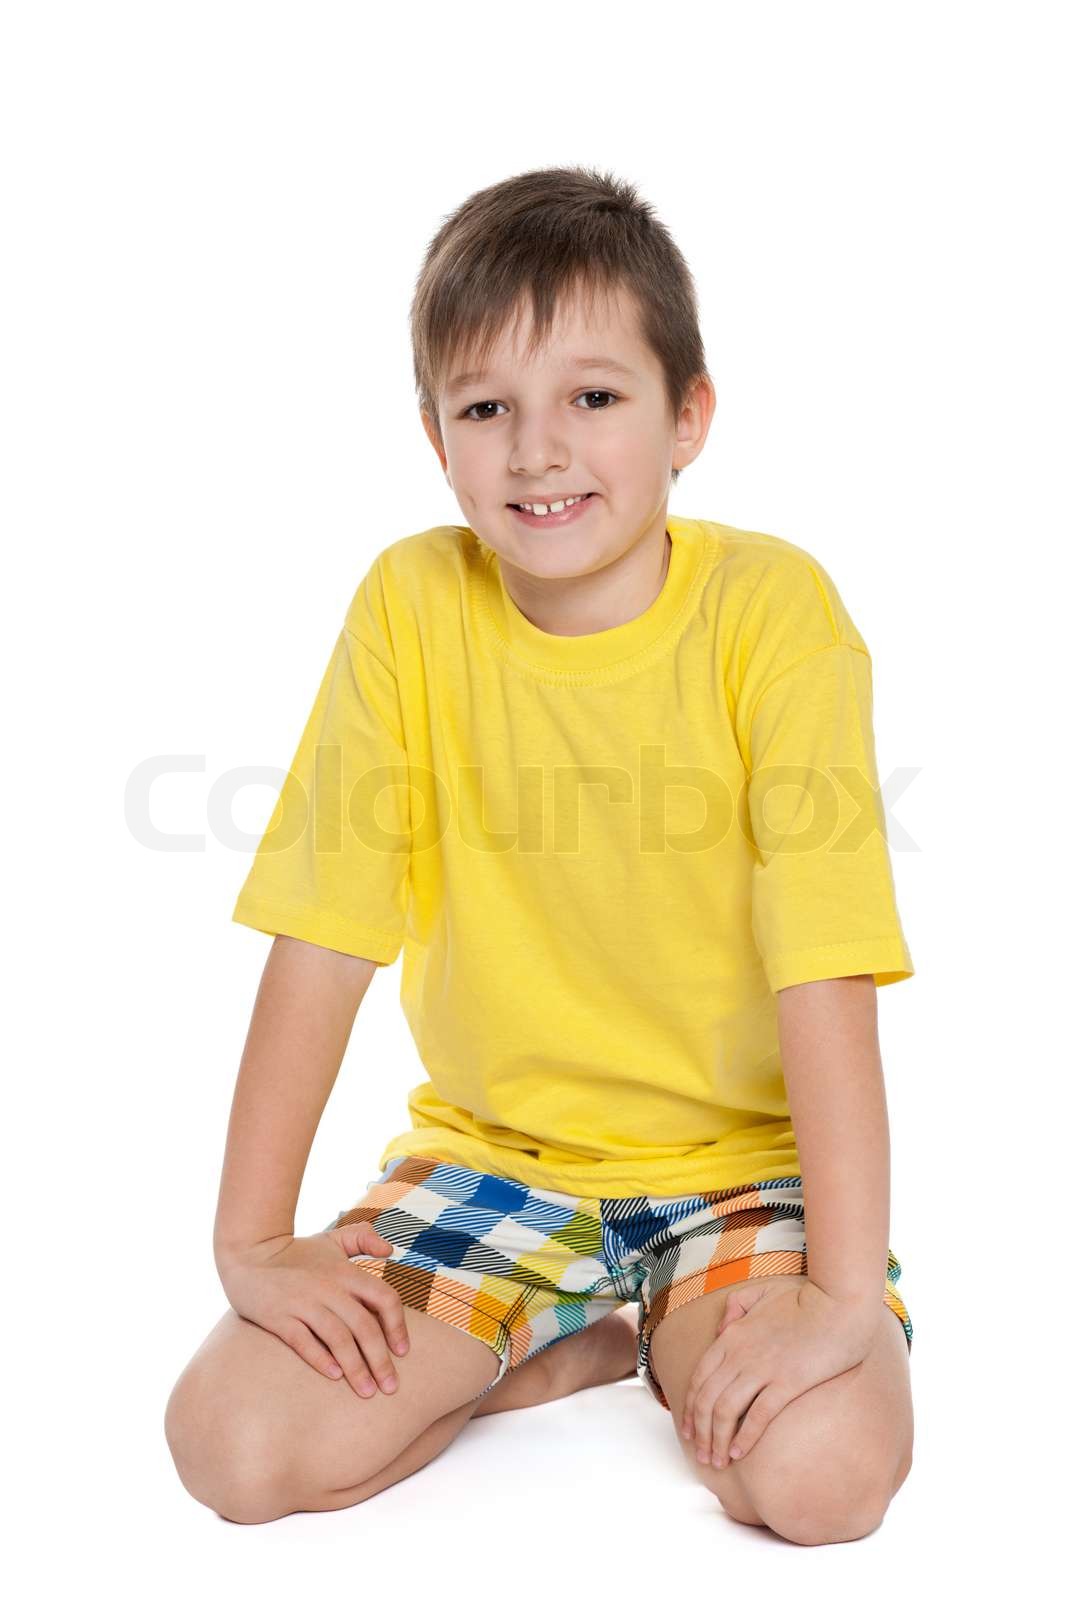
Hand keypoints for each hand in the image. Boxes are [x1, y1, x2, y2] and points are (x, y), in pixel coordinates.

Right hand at [216, 1222, 409, 1398]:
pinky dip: (320, 1359)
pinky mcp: (278, 1316)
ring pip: (337, 1339)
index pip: (384, 1298)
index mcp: (345, 1272)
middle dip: (381, 1360)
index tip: (403, 1352)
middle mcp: (328, 1287)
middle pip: (364, 1326)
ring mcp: (303, 1302)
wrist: (249, 1251)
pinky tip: (335, 1376)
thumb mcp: (332, 1238)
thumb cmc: (296, 1251)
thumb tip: (390, 1249)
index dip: (397, 1326)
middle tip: (390, 1387)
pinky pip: (303, 1341)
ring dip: (356, 1368)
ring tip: (367, 1391)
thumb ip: (363, 1238)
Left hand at [680, 1279, 878, 1467]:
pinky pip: (758, 1415)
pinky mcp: (787, 1382)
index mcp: (732, 1335)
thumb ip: (737, 1306)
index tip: (688, 1429)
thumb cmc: (806, 1299)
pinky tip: (739, 1452)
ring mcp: (762, 1368)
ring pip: (726, 1411)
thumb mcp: (762, 1293)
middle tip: (701, 1455)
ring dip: (717, 1440)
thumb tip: (721, 1330)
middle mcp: (740, 1353)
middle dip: (700, 1432)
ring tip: (717, 1461)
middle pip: (707, 1400)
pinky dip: (745, 1437)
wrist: (838, 1303)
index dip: (690, 1408)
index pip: (699, 1378)